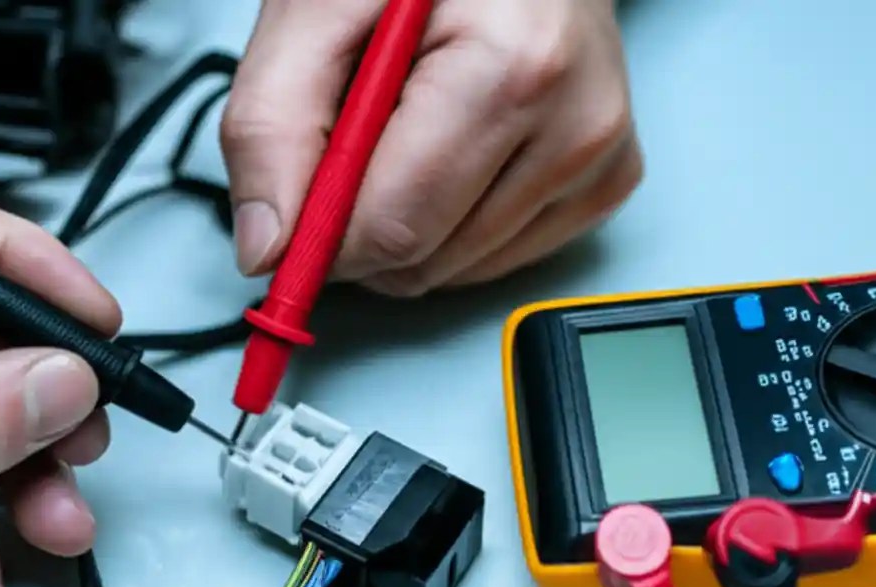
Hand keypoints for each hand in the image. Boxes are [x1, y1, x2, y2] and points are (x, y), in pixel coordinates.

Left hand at [222, 0, 641, 296]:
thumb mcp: (315, 10)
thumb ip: (271, 126)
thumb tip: (267, 247)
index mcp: (512, 69)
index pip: (395, 227)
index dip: (323, 235)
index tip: (298, 203)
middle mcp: (575, 123)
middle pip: (426, 262)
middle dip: (363, 226)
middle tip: (356, 138)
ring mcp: (600, 159)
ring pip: (458, 272)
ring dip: (410, 224)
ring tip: (411, 128)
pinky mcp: (608, 182)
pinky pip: (499, 261)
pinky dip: (457, 225)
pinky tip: (455, 151)